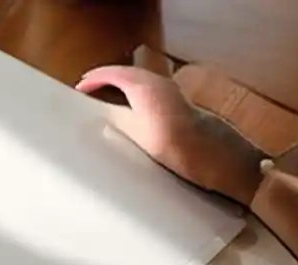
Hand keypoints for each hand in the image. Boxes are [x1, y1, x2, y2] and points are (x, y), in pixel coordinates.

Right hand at [76, 66, 265, 204]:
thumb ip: (119, 121)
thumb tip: (102, 116)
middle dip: (107, 78)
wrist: (218, 158)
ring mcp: (172, 91)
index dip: (95, 80)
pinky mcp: (180, 103)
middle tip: (89, 87)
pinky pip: (149, 89)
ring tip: (106, 95)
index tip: (79, 88)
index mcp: (144, 87)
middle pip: (127, 73)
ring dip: (122, 85)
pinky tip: (132, 107)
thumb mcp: (138, 137)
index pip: (114, 74)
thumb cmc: (176, 148)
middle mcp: (158, 83)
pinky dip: (135, 92)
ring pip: (140, 80)